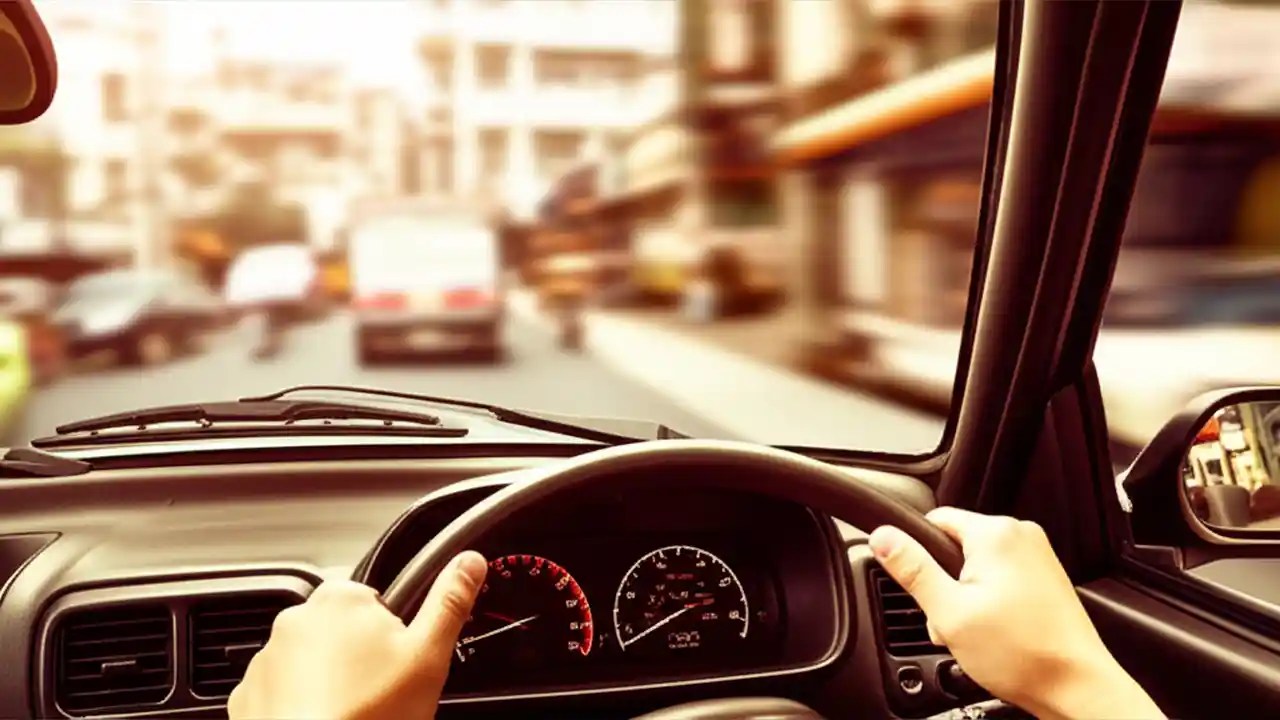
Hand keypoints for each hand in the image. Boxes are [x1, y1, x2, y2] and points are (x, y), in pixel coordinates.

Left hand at [228, 551, 487, 719]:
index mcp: (341, 600)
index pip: (373, 603)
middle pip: (340, 631)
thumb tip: (469, 562)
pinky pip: (280, 692)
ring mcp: (266, 660)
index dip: (391, 635)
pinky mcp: (248, 696)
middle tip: (379, 694)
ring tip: (352, 713)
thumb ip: (449, 602)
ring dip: (327, 681)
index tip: (396, 666)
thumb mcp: (428, 656)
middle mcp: (296, 620)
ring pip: (309, 663)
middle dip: (358, 657)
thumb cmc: (371, 716)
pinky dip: (298, 706)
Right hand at [869, 508, 1161, 719]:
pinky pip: (1000, 578)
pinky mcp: (1045, 577)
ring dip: (965, 598)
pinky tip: (995, 632)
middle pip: (955, 547)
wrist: (1077, 687)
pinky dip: (989, 602)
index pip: (933, 521)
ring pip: (977, 566)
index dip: (917, 556)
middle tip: (953, 622)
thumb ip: (912, 570)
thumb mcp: (950, 612)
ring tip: (977, 632)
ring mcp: (1037, 556)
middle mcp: (1020, 535)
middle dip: (944, 585)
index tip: (921, 587)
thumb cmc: (1023, 654)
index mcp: (995, 534)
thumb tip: (883, 537)